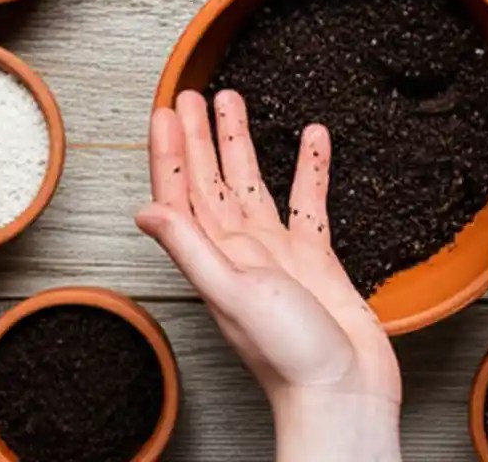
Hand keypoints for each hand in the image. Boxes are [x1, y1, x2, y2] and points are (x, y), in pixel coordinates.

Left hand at [135, 90, 401, 461]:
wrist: (343, 391)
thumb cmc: (289, 355)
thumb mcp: (232, 293)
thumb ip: (191, 249)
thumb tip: (145, 211)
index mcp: (216, 256)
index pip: (182, 192)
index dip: (170, 151)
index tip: (165, 111)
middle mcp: (241, 251)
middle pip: (213, 180)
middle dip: (200, 137)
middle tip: (193, 95)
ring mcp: (278, 254)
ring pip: (255, 184)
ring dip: (242, 145)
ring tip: (237, 104)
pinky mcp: (316, 260)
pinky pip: (309, 204)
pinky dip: (310, 169)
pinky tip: (313, 141)